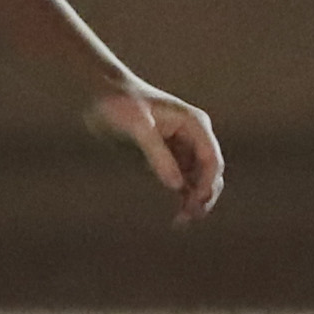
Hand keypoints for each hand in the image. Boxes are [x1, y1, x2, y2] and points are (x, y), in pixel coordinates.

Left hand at [86, 85, 225, 224]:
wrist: (102, 91)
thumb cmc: (120, 103)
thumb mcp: (136, 126)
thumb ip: (157, 154)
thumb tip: (176, 186)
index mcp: (194, 123)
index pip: (211, 159)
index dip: (207, 184)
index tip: (195, 204)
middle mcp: (193, 135)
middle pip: (209, 172)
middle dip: (202, 196)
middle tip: (187, 218)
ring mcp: (182, 145)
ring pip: (197, 179)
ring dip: (194, 200)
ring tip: (181, 221)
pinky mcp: (168, 154)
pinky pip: (183, 180)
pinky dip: (182, 196)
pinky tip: (177, 214)